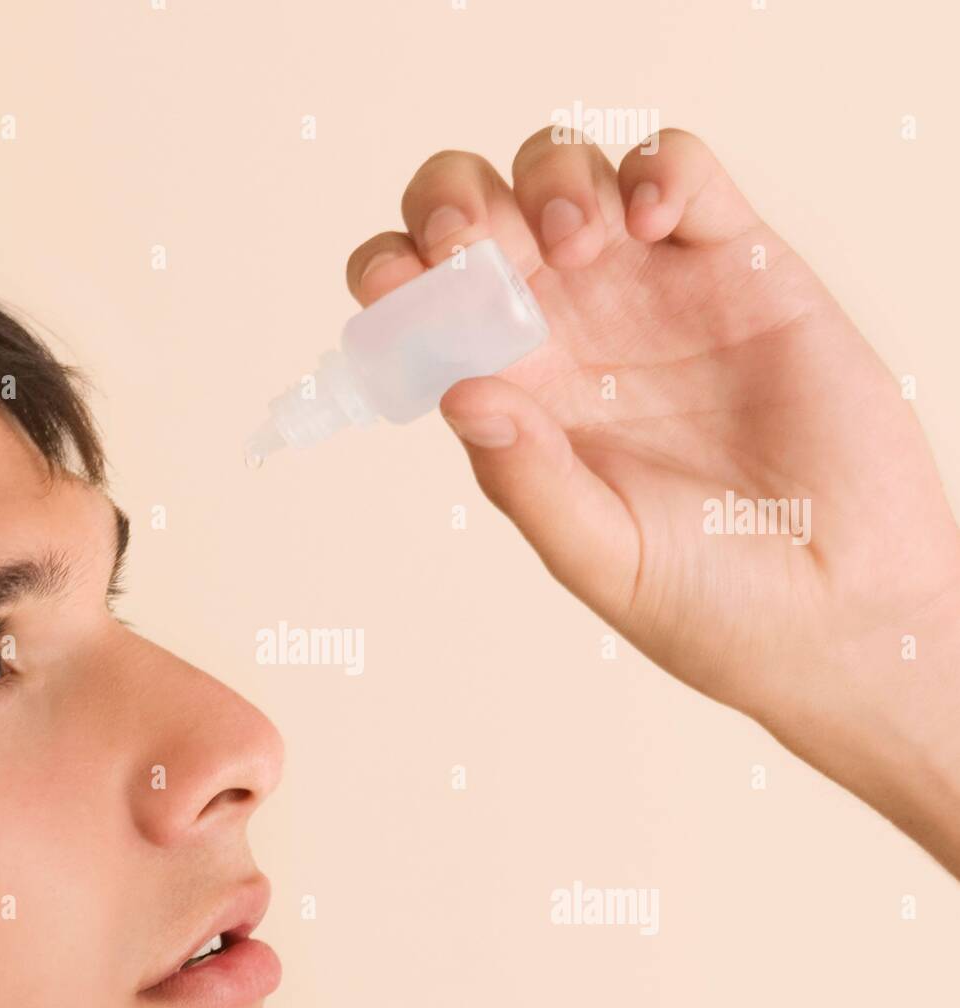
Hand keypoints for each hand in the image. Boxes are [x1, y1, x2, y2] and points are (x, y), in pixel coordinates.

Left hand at [346, 127, 959, 873]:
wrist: (844, 606)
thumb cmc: (713, 604)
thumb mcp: (603, 558)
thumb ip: (530, 481)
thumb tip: (456, 392)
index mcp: (517, 400)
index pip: (426, 312)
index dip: (395, 279)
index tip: (397, 286)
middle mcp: (569, 337)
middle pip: (478, 222)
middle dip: (452, 203)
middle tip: (469, 240)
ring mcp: (649, 294)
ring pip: (568, 177)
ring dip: (550, 180)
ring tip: (576, 244)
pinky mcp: (738, 264)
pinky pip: (680, 173)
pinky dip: (656, 168)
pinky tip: (652, 221)